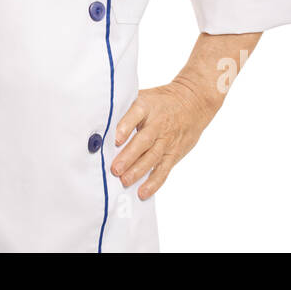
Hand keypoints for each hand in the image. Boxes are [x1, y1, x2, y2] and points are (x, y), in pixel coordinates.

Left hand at [110, 77, 217, 199]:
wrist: (193, 102)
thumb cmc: (161, 101)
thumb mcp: (144, 97)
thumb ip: (125, 109)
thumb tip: (97, 121)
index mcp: (147, 106)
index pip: (136, 114)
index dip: (125, 126)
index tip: (115, 138)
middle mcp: (157, 124)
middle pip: (143, 141)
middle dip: (128, 156)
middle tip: (115, 168)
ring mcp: (167, 140)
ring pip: (152, 157)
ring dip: (138, 170)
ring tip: (124, 180)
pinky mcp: (174, 153)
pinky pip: (164, 169)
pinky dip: (154, 182)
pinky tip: (143, 192)